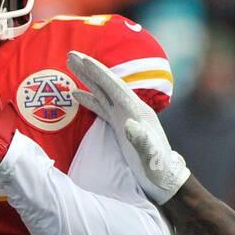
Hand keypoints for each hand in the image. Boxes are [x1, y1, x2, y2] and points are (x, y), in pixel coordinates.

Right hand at [67, 50, 189, 203]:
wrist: (165, 180)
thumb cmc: (158, 169)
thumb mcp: (150, 156)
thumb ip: (142, 140)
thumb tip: (130, 124)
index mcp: (137, 112)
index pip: (115, 87)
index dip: (99, 73)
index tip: (83, 59)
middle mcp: (131, 110)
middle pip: (107, 84)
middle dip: (89, 69)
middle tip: (70, 54)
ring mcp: (126, 117)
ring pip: (103, 92)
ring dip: (87, 79)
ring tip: (70, 65)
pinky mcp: (121, 126)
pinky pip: (102, 108)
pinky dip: (89, 99)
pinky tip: (76, 94)